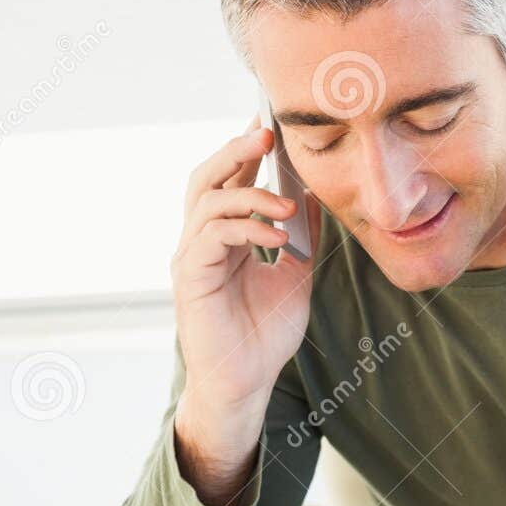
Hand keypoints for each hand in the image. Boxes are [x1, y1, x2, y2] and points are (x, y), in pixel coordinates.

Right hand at [171, 114, 320, 418]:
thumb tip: (315, 195)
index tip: (269, 123)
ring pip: (207, 202)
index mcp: (223, 237)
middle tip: (266, 133)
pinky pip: (212, 237)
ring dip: (248, 193)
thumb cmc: (264, 335)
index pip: (228, 181)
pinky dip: (245, 228)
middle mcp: (200, 241)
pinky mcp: (190, 278)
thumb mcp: (296, 275)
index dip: (245, 150)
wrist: (246, 382)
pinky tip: (276, 235)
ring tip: (285, 202)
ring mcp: (191, 258)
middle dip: (235, 151)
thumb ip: (302, 237)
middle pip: (205, 178)